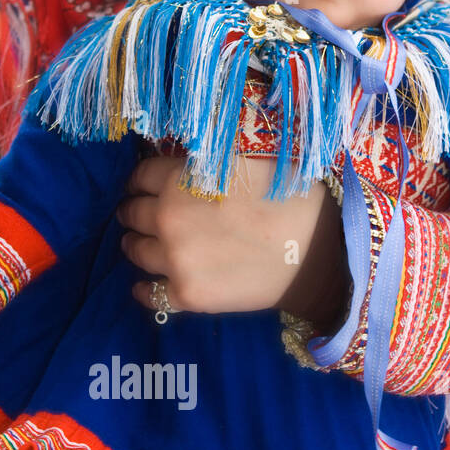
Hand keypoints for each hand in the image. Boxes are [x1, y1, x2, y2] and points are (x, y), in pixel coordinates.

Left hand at [115, 154, 329, 314]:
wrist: (317, 248)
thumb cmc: (289, 194)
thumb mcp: (243, 155)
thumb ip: (204, 158)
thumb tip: (184, 159)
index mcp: (179, 178)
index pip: (141, 176)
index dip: (143, 181)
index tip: (145, 187)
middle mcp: (167, 217)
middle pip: (132, 214)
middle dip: (135, 213)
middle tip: (141, 216)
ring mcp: (174, 259)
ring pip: (135, 252)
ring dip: (135, 246)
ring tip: (140, 246)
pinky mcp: (187, 294)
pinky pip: (149, 294)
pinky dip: (142, 288)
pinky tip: (143, 285)